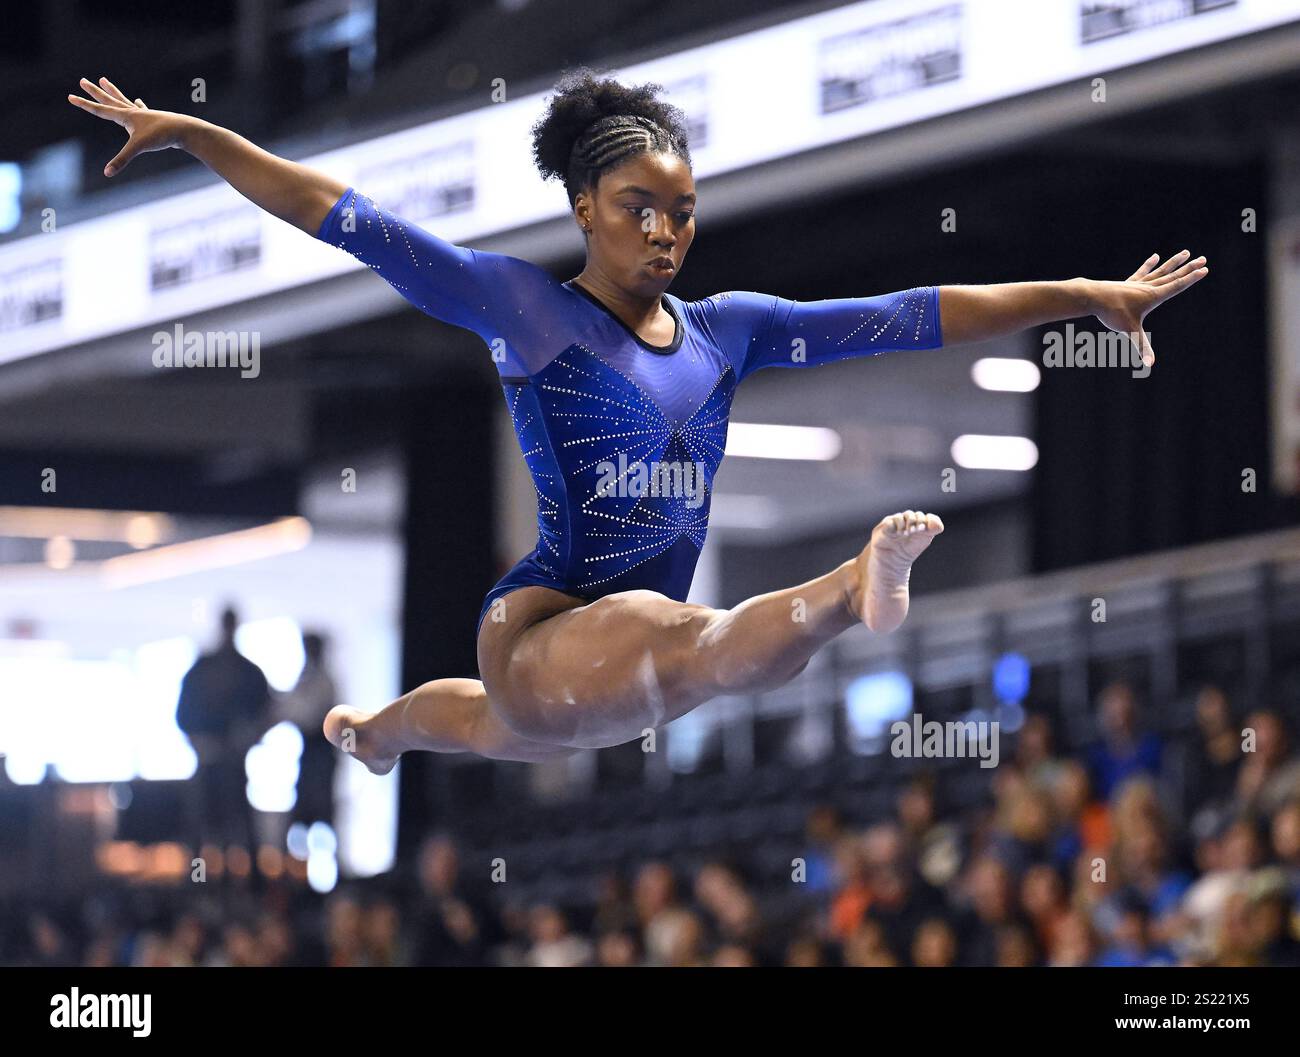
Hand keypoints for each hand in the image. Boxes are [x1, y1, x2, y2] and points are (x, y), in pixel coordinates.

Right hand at [67, 76, 189, 176]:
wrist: (184, 130)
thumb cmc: (161, 136)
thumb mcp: (138, 148)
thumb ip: (121, 160)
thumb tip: (107, 173)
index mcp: (125, 116)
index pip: (99, 110)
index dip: (84, 105)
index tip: (69, 96)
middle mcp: (133, 112)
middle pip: (108, 100)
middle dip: (94, 91)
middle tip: (82, 80)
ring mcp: (143, 115)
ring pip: (123, 101)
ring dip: (113, 92)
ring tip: (104, 81)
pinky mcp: (153, 119)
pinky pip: (141, 110)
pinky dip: (137, 105)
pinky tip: (138, 101)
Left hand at [1082, 250, 1208, 366]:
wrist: (1093, 297)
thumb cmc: (1112, 313)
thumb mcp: (1130, 331)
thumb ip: (1142, 347)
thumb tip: (1150, 365)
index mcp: (1153, 296)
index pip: (1177, 286)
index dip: (1192, 278)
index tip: (1205, 268)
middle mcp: (1148, 287)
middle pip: (1173, 276)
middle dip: (1189, 268)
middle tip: (1203, 258)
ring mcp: (1137, 284)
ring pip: (1160, 271)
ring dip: (1174, 263)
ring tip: (1186, 252)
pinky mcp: (1127, 283)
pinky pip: (1142, 273)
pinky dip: (1149, 265)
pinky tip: (1155, 257)